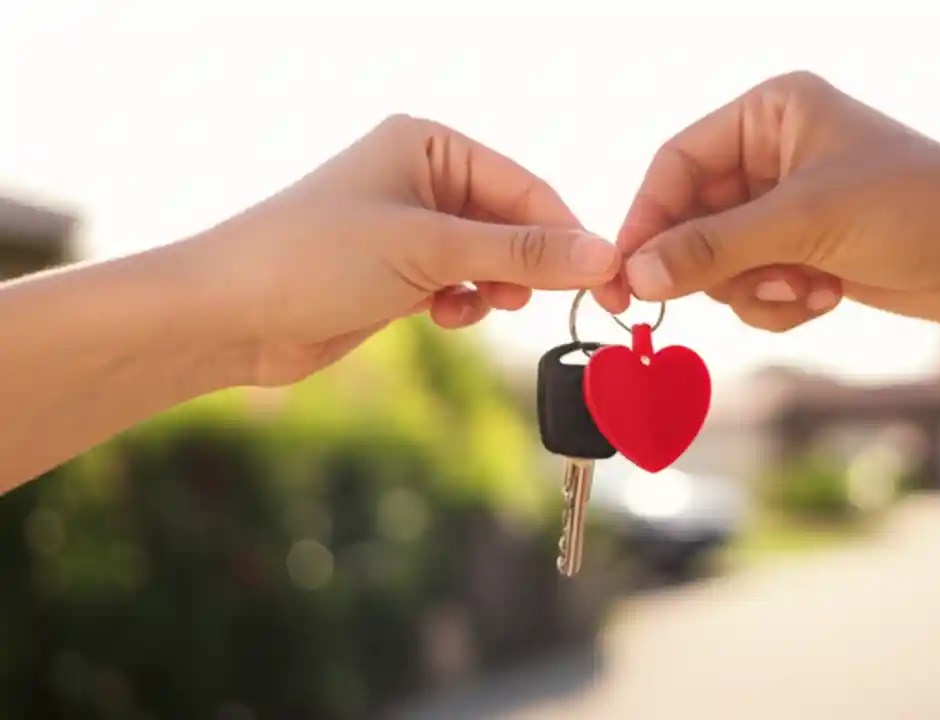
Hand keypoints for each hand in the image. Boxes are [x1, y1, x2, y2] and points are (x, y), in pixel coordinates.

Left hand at [202, 115, 618, 384]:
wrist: (227, 315)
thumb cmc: (314, 259)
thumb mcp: (429, 251)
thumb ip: (520, 254)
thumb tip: (603, 254)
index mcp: (428, 144)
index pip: (526, 187)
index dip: (570, 234)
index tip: (608, 279)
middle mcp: (421, 178)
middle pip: (512, 224)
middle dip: (531, 266)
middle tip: (563, 306)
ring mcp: (409, 228)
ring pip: (490, 259)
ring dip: (497, 288)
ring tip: (486, 306)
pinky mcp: (397, 273)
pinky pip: (460, 285)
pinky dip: (464, 303)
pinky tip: (445, 315)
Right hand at [596, 71, 939, 330]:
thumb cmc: (919, 207)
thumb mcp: (806, 223)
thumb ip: (713, 248)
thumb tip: (637, 274)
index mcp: (770, 113)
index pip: (675, 164)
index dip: (646, 220)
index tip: (623, 276)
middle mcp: (773, 154)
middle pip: (691, 219)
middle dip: (714, 265)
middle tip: (732, 291)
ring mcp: (788, 207)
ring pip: (719, 263)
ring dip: (754, 289)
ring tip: (804, 288)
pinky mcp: (806, 251)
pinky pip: (753, 288)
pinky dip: (778, 304)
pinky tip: (825, 297)